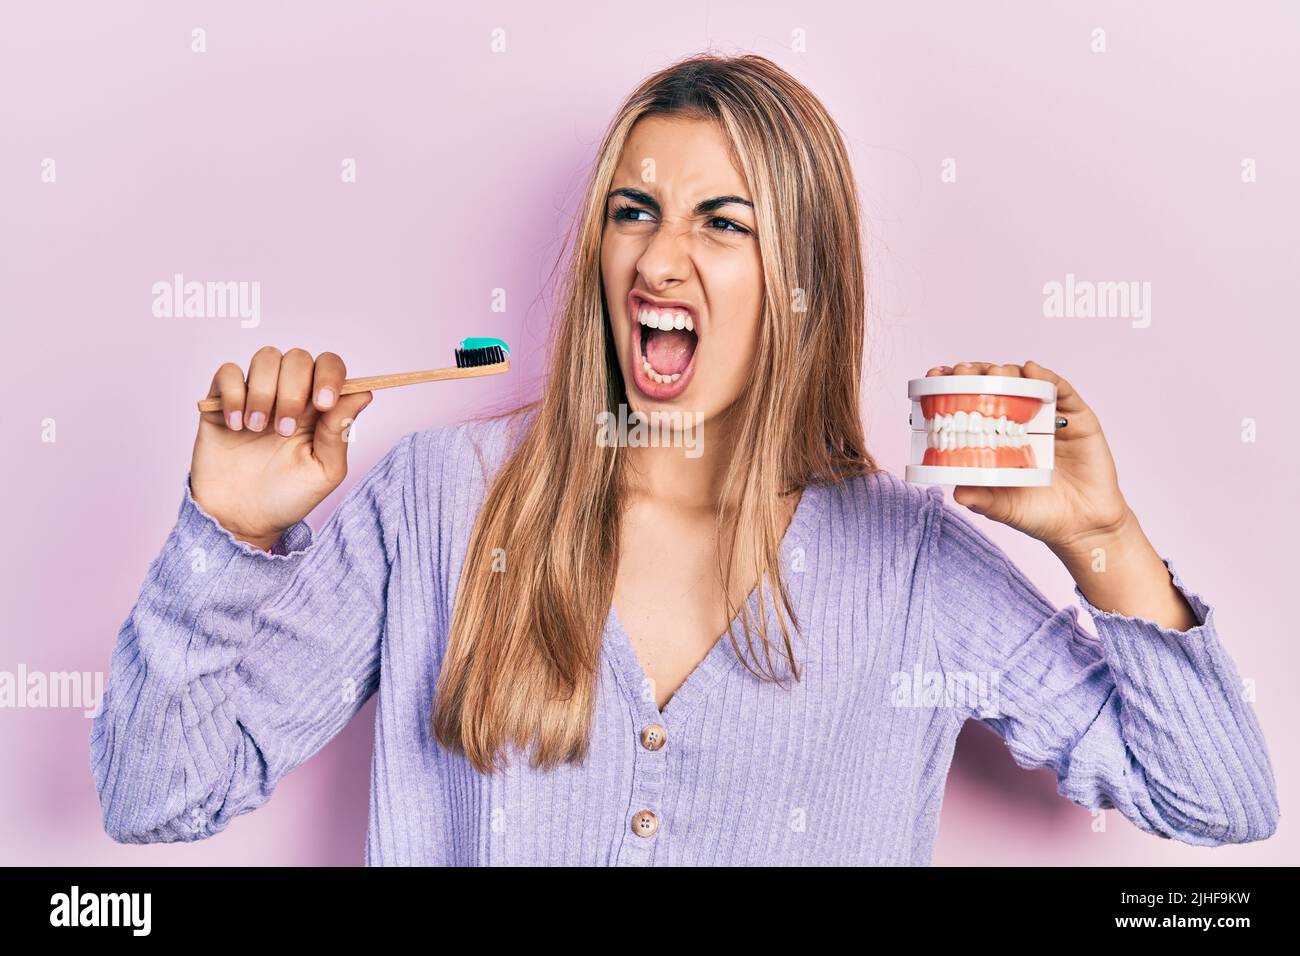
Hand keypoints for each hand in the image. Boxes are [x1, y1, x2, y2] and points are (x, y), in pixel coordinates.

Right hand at [191, 347, 372, 547]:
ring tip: (257, 429)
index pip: (329, 366)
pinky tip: (235, 426)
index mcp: (318, 407)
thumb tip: (363, 392)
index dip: (329, 375)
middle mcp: (288, 394)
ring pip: (265, 357)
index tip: (323, 404)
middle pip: (297, 357)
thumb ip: (340, 431)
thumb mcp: (324, 471)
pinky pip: (227, 372)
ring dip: (263, 392)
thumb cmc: (287, 497)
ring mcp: (255, 394)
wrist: (241, 519)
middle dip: (292, 391)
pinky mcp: (221, 401)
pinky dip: (233, 395)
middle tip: (283, 430)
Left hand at [928, 361, 1130, 552]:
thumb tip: (956, 493)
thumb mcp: (1003, 508)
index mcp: (997, 438)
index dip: (954, 386)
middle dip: (976, 374)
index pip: (972, 404)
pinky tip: (1031, 371)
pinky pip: (1063, 391)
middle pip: (996, 385)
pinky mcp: (1078, 419)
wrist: (1084, 526)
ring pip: (1026, 382)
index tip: (935, 376)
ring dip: (1007, 371)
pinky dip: (1047, 377)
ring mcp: (1049, 418)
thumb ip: (982, 499)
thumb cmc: (1039, 515)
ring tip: (993, 372)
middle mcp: (1020, 422)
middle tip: (962, 372)